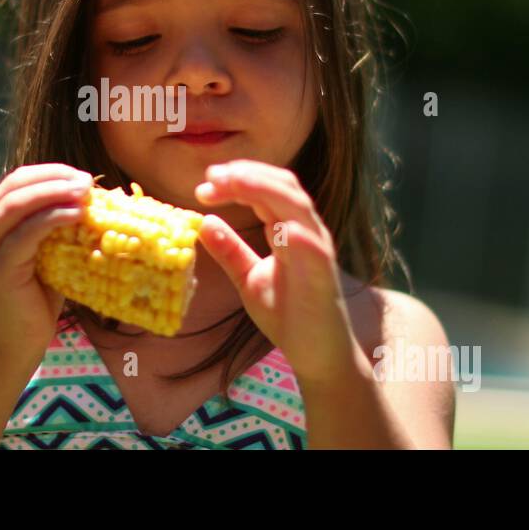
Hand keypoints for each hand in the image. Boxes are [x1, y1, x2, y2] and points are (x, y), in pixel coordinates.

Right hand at [0, 164, 90, 353]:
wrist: (13, 345)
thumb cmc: (33, 298)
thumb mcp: (41, 252)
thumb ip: (51, 224)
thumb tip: (88, 195)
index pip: (15, 182)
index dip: (49, 173)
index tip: (81, 176)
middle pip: (15, 187)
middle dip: (54, 178)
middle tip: (87, 180)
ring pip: (18, 204)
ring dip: (55, 192)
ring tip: (85, 191)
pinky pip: (28, 232)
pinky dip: (55, 217)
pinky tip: (78, 214)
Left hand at [195, 159, 359, 382]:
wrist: (317, 354)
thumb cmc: (288, 315)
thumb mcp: (249, 278)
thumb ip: (229, 251)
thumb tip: (204, 222)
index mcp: (289, 229)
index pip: (266, 190)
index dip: (236, 180)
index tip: (204, 184)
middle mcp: (307, 233)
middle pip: (284, 187)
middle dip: (249, 175)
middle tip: (214, 175)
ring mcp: (318, 252)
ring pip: (299, 207)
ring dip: (267, 190)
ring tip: (235, 182)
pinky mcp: (324, 278)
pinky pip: (315, 250)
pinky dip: (299, 235)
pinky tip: (278, 229)